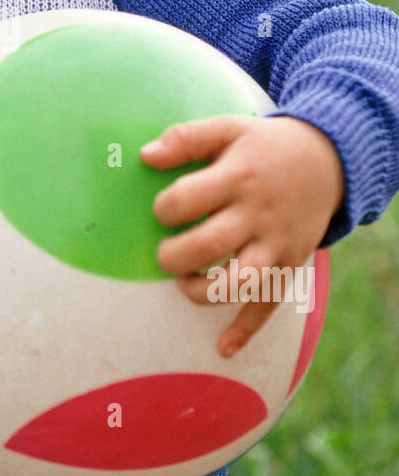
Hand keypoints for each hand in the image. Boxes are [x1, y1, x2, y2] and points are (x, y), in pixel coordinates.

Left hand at [140, 115, 343, 356]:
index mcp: (238, 177)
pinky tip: (223, 348)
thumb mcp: (230, 128)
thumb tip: (146, 156)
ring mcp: (275, 244)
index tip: (164, 210)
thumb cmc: (265, 146)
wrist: (330, 161)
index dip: (164, 209)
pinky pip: (268, 305)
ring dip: (203, 291)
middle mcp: (257, 214)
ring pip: (239, 282)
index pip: (187, 199)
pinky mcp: (288, 266)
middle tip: (165, 253)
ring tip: (186, 282)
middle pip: (208, 245)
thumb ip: (187, 138)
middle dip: (174, 256)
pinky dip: (245, 330)